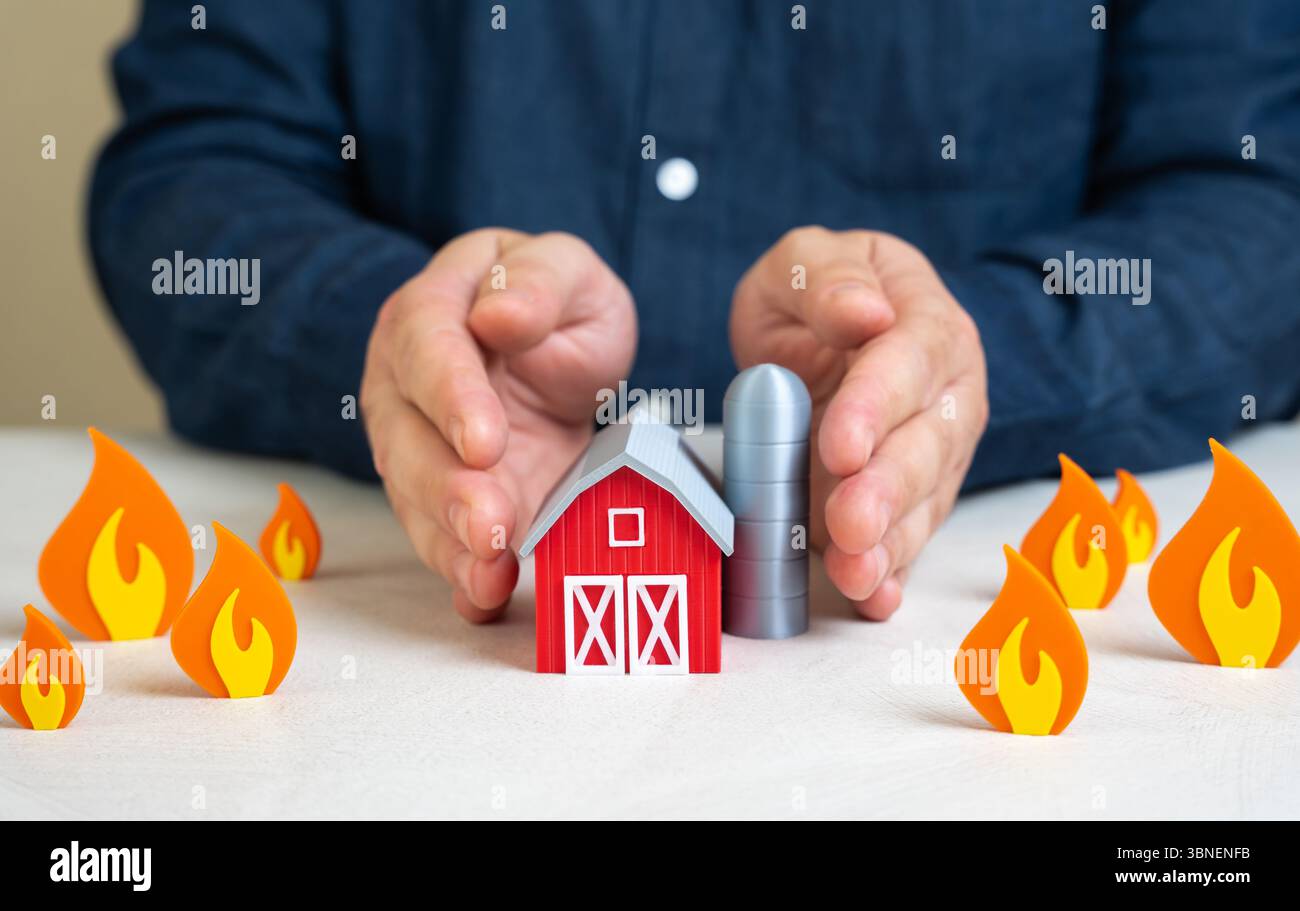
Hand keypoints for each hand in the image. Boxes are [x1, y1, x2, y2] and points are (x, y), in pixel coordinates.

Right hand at [361, 230, 636, 620]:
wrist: (546, 350)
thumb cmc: (551, 304)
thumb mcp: (567, 273)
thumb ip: (541, 283)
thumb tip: (500, 314)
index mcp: (432, 311)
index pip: (428, 349)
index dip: (452, 398)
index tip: (483, 442)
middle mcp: (404, 385)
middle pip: (408, 439)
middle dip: (447, 490)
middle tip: (488, 527)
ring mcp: (416, 447)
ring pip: (416, 500)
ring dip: (450, 544)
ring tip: (489, 575)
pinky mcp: (442, 500)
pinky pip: (441, 540)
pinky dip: (461, 576)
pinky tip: (483, 598)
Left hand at [731, 227, 987, 618]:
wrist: (832, 328)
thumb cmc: (821, 291)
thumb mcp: (806, 259)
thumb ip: (826, 279)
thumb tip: (862, 311)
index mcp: (927, 324)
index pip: (907, 364)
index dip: (874, 406)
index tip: (840, 443)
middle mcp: (947, 394)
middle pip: (925, 444)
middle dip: (887, 488)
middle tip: (850, 522)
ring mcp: (936, 452)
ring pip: (922, 501)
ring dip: (891, 542)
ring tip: (857, 573)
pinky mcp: (913, 498)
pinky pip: (907, 537)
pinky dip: (892, 572)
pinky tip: (874, 599)